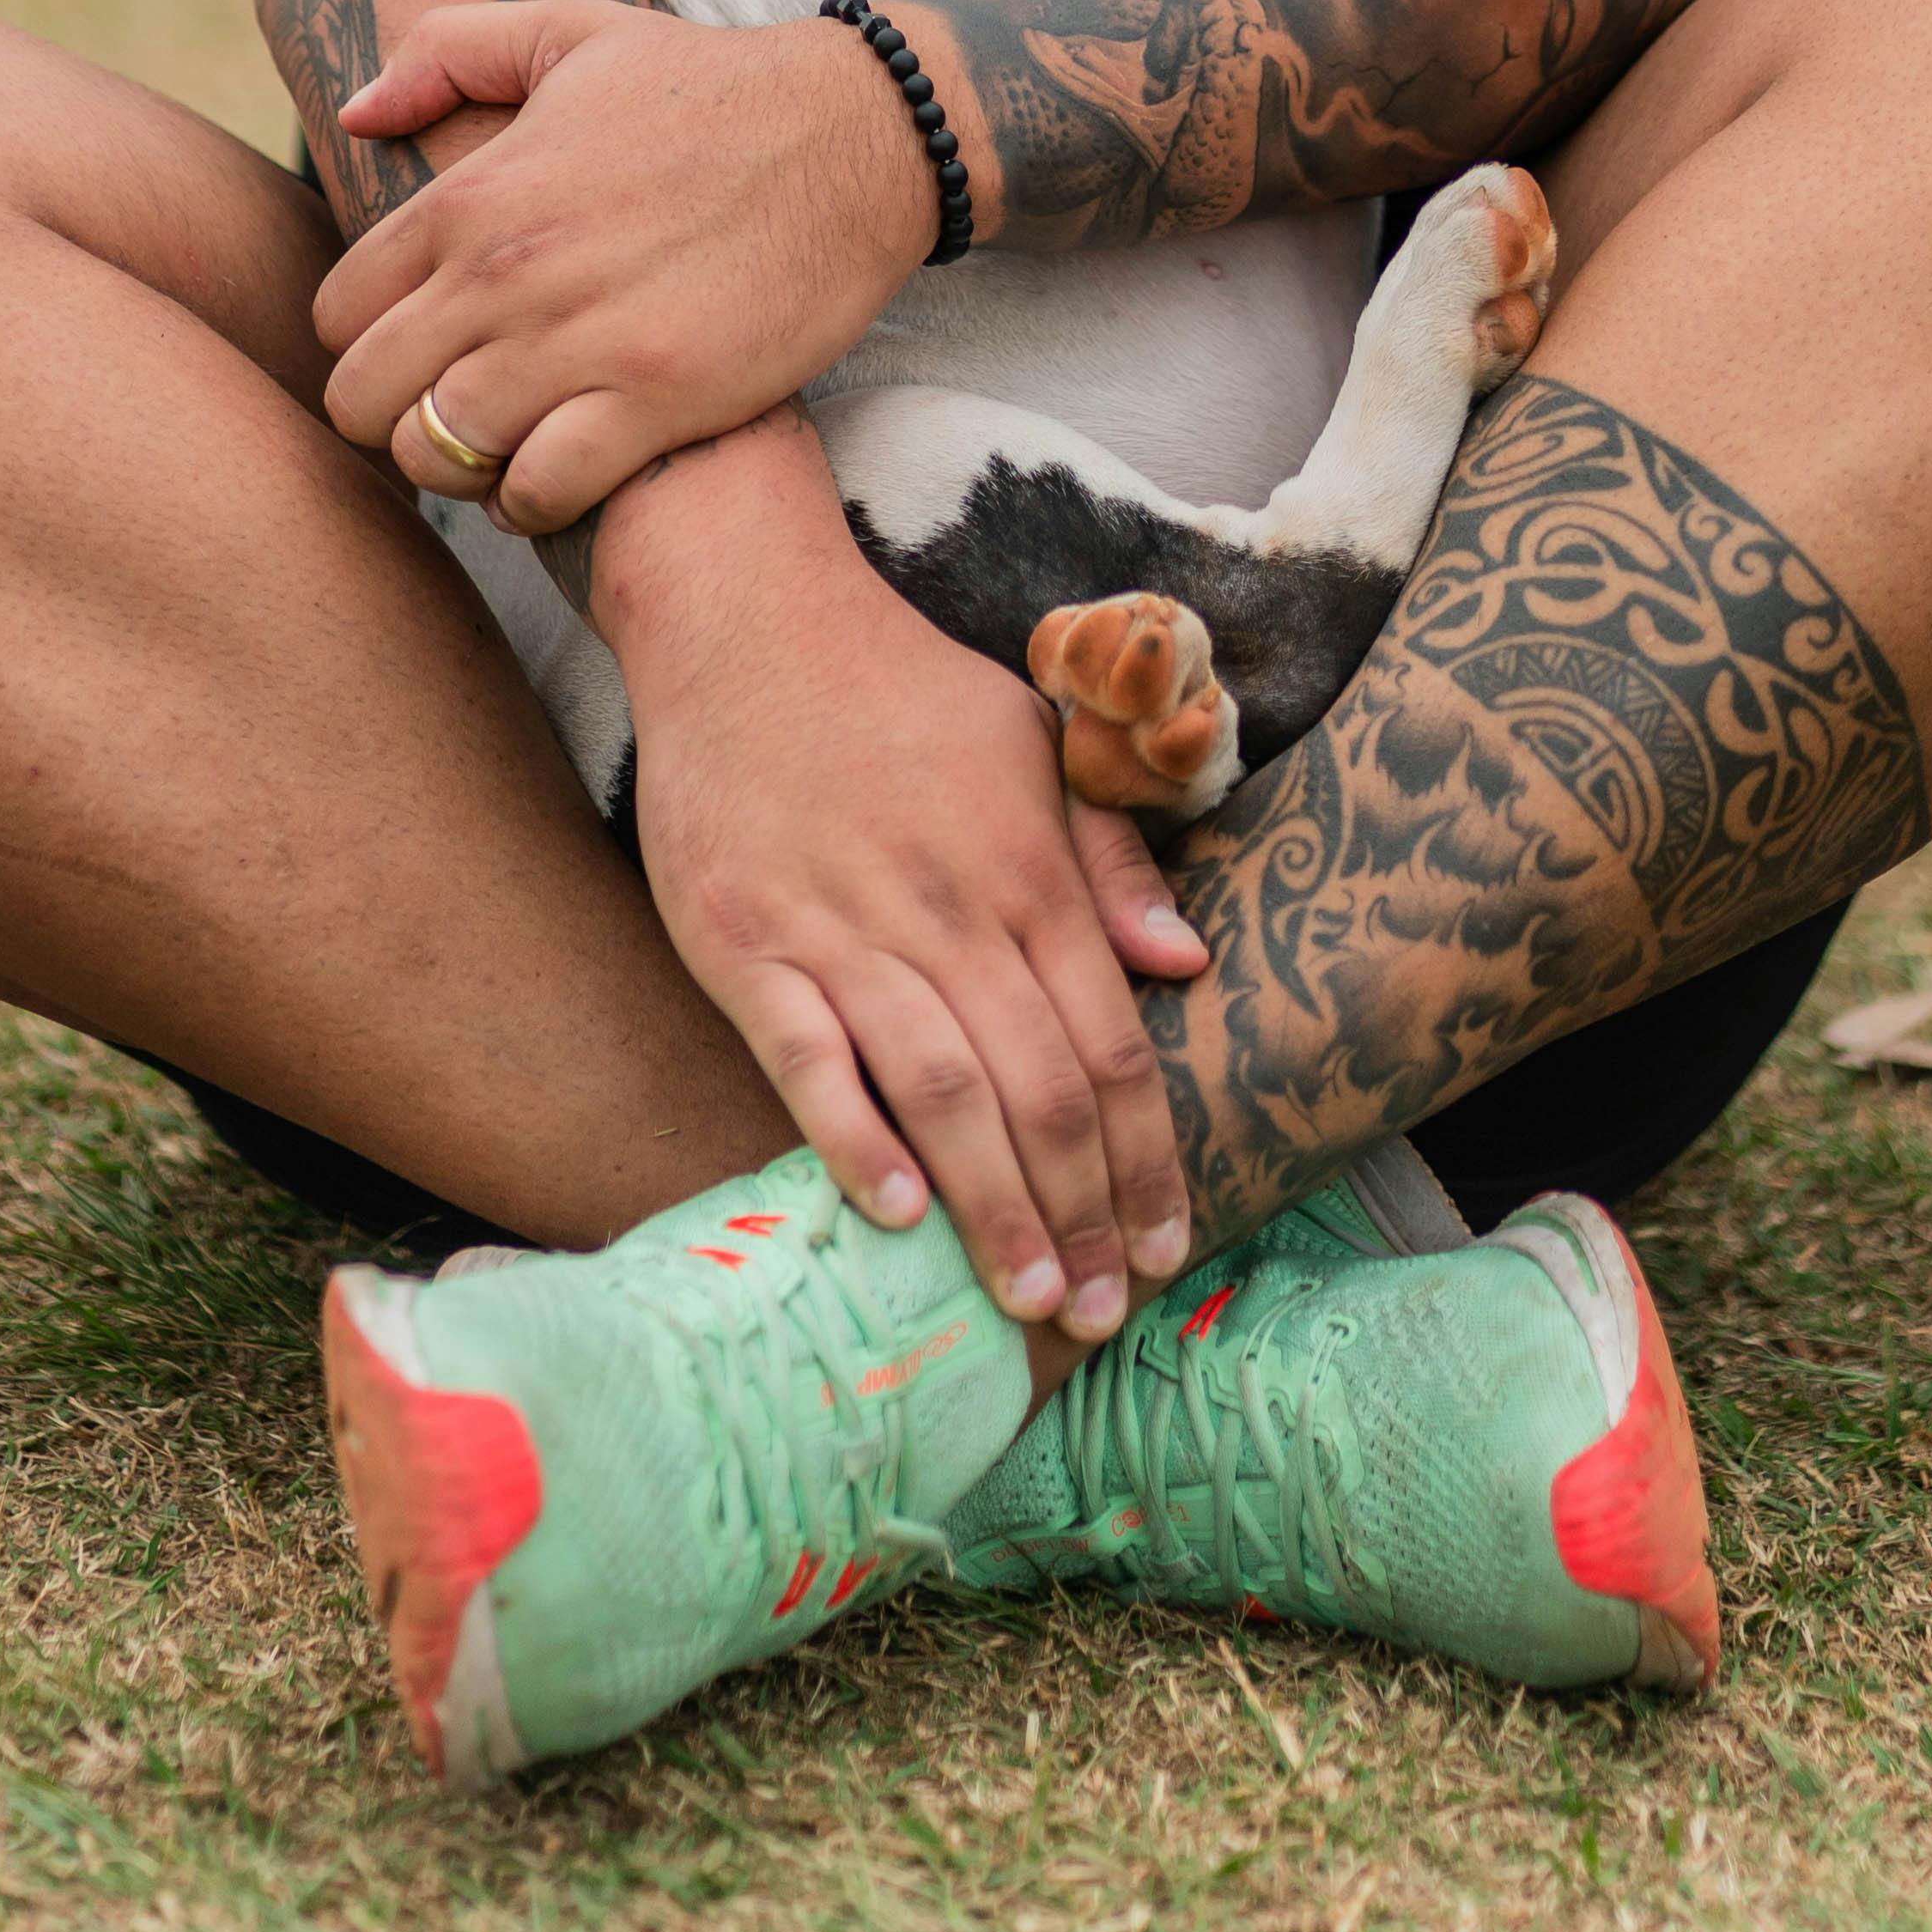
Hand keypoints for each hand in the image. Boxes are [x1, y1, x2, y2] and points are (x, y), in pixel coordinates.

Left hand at [317, 0, 934, 520]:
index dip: (365, 347)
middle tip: (453, 414)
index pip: (338, 315)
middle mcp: (505, 274)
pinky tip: (566, 470)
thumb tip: (354, 113)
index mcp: (471, 197)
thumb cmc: (711, 89)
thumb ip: (446, 52)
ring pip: (438, 455)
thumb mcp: (570, 30)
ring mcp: (578, 341)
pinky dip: (534, 500)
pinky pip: (537, 492)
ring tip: (508, 446)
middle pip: (363, 402)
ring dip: (462, 467)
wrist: (857, 137)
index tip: (418, 354)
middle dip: (392, 421)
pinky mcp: (658, 398)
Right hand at [602, 417, 1206, 1335]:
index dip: (1145, 1160)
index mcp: (1028, 869)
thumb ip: (1109, 857)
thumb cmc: (902, 690)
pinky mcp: (747, 941)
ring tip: (1031, 1297)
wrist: (750, 619)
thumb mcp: (1033, 745)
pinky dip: (856, 1138)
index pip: (1110, 1046)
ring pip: (942, 1092)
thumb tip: (1184, 964)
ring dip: (995, 1207)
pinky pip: (810, 1057)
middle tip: (1103, 1313)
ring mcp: (842, 927)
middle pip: (1039, 1090)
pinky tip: (899, 1213)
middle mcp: (948, 908)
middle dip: (1082, 1214)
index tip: (1167, 1245)